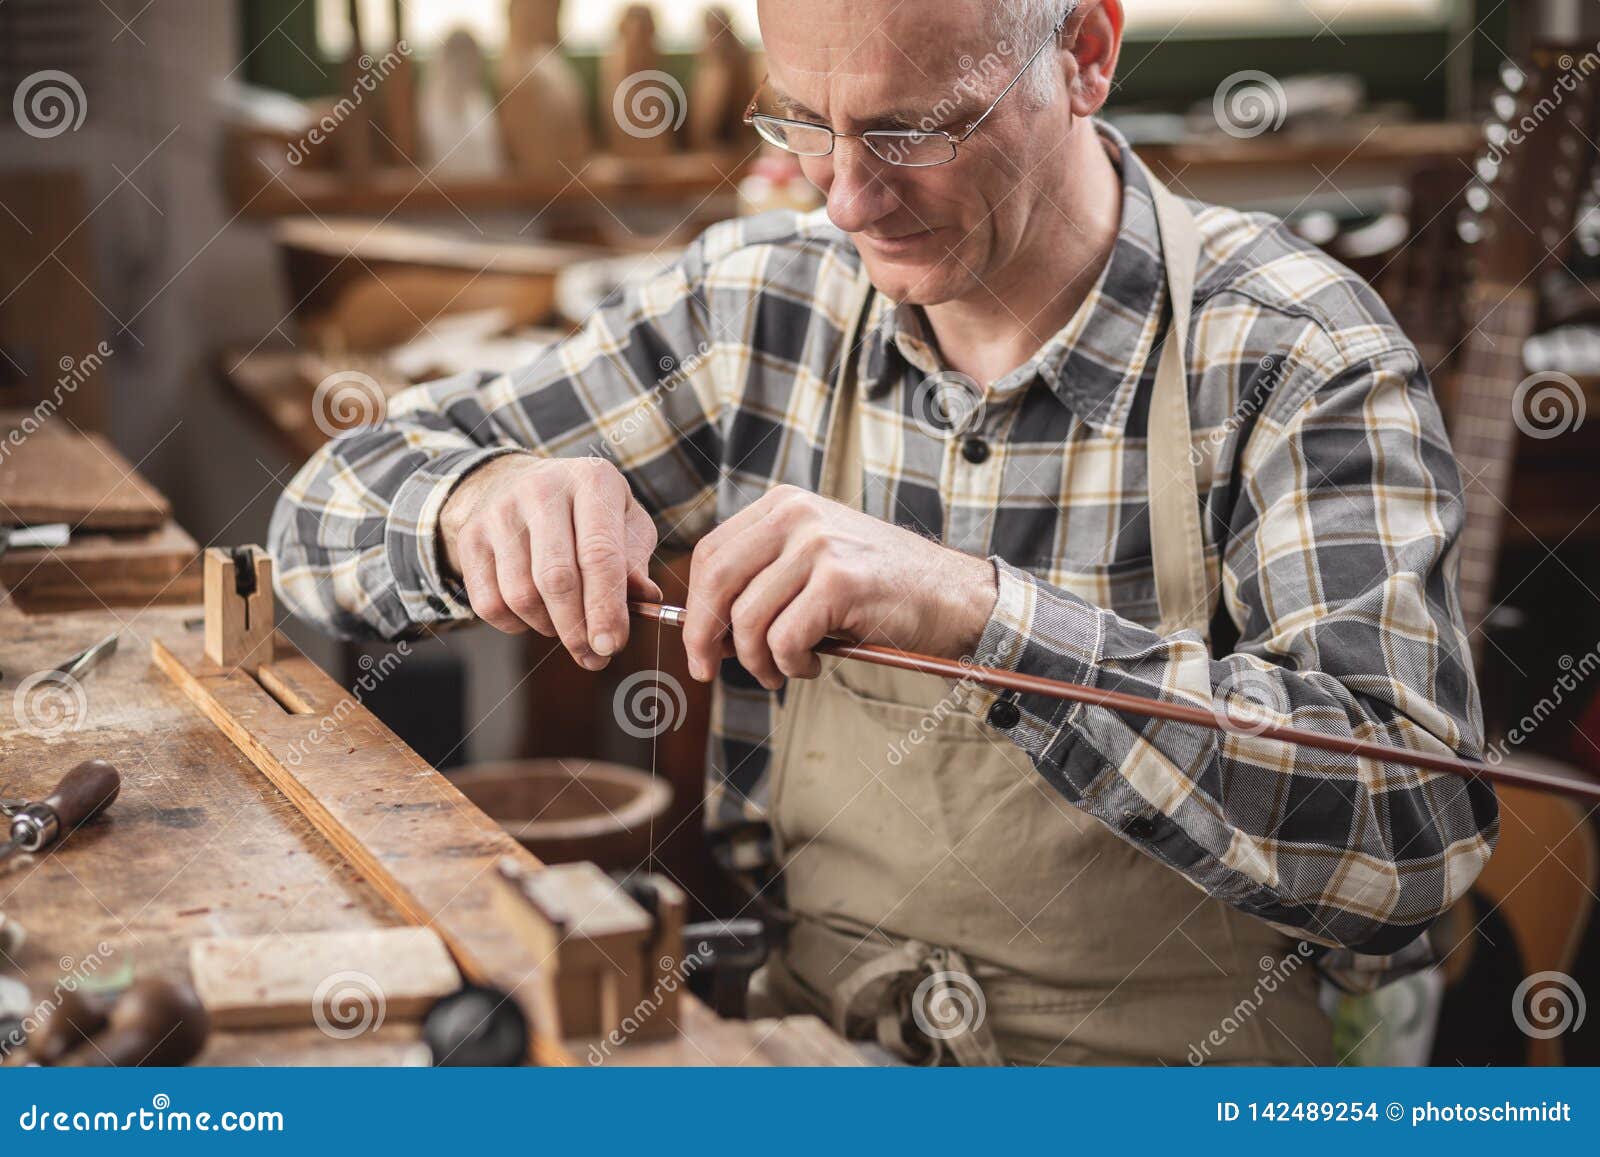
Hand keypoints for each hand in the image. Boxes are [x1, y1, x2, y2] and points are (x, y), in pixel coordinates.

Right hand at [440, 454, 661, 668]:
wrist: (520, 483)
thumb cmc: (588, 513)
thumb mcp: (625, 522)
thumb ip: (636, 561)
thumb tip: (645, 600)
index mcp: (591, 481)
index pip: (599, 554)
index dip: (606, 607)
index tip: (612, 646)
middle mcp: (542, 490)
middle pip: (556, 579)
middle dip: (577, 629)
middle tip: (594, 657)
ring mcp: (500, 512)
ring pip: (521, 596)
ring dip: (549, 628)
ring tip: (568, 629)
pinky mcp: (470, 537)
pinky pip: (489, 603)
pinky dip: (516, 625)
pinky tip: (535, 616)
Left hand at [681, 485, 998, 688]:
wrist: (954, 596)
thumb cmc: (882, 590)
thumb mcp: (815, 564)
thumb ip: (763, 581)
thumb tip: (705, 631)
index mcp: (784, 505)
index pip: (711, 553)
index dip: (695, 606)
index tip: (698, 646)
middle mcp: (797, 515)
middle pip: (717, 580)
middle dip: (704, 636)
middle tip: (709, 671)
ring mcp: (819, 545)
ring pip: (748, 617)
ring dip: (758, 661)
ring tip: (785, 670)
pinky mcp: (840, 582)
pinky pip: (785, 639)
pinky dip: (791, 666)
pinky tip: (814, 665)